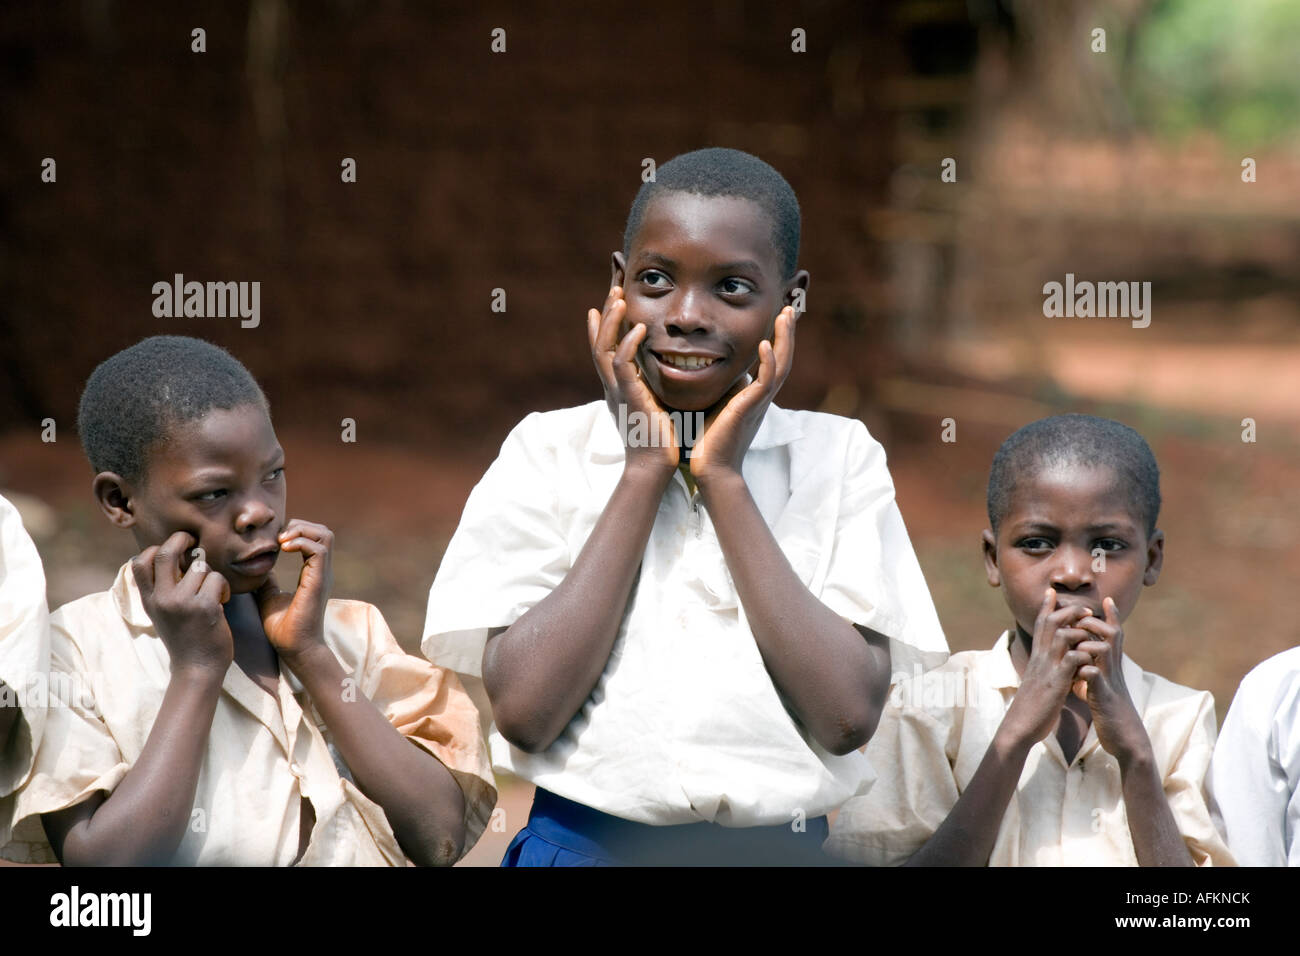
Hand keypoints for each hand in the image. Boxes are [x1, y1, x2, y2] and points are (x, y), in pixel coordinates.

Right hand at [131, 531, 232, 676]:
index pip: (139, 562)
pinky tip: (222, 602)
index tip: (171, 548)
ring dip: (211, 575)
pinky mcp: (205, 607)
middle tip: (192, 540)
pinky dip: (225, 588)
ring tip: (213, 592)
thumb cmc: (185, 637)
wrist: (198, 667)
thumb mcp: (162, 612)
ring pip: (201, 566)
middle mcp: (162, 599)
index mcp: (149, 600)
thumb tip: (172, 553)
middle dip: (181, 539)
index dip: (155, 548)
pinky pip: (218, 579)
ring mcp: (183, 603)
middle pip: (166, 553)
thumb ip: (161, 588)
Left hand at [254, 519, 333, 662]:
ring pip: (325, 535)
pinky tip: (284, 549)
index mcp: (313, 574)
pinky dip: (301, 542)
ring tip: (282, 541)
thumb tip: (258, 570)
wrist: (295, 649)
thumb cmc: (284, 629)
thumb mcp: (269, 597)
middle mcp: (321, 571)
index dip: (296, 532)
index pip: (315, 539)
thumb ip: (268, 582)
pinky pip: (318, 549)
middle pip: (323, 531)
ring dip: (302, 531)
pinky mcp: (319, 581)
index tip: (275, 541)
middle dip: (300, 526)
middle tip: (279, 537)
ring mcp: (322, 575)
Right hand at [587, 285, 678, 471]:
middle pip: (600, 342)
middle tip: (613, 288)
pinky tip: (639, 328)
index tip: (610, 301)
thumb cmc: (661, 439)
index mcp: (618, 387)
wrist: (654, 466)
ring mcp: (617, 391)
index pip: (607, 349)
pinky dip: (628, 345)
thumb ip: (657, 386)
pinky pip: (622, 366)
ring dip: (611, 322)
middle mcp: (612, 386)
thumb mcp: (657, 404)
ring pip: (604, 349)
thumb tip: (676, 369)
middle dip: (606, 314)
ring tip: (618, 297)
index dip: (607, 325)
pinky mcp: (628, 398)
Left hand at [689, 306, 796, 486]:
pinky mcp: (751, 408)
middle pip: (784, 358)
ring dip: (784, 340)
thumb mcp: (719, 403)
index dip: (778, 339)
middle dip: (787, 333)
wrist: (711, 467)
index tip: (779, 317)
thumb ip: (726, 387)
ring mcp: (759, 402)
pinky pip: (766, 382)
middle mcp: (762, 396)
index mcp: (755, 394)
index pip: (773, 360)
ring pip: (782, 365)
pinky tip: (765, 344)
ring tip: (785, 316)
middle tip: (789, 309)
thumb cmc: (711, 439)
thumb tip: (721, 369)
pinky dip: (768, 362)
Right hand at [1000, 589, 1093, 747]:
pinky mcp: (1057, 683)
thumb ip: (1046, 668)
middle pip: (1050, 623)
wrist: (1020, 726)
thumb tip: (1053, 662)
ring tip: (1092, 629)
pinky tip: (1093, 655)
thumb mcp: (1037, 681)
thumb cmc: (1030, 707)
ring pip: (1062, 636)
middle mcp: (1040, 658)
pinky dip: (1085, 653)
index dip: (1045, 607)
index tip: (1052, 592)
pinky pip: (1073, 659)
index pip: (1039, 625)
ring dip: (1079, 629)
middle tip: (1084, 609)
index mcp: (1036, 657)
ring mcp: (1048, 669)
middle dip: (1067, 611)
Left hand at [1076, 597, 1149, 765]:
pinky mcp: (1104, 698)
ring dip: (1091, 642)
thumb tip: (1083, 665)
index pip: (1113, 635)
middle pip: (1113, 636)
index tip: (1106, 597)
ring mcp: (1110, 683)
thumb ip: (1093, 673)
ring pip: (1106, 653)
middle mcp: (1114, 670)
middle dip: (1098, 622)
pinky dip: (1087, 670)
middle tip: (1084, 615)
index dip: (1110, 617)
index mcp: (1111, 666)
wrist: (1126, 740)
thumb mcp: (1101, 688)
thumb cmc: (1111, 713)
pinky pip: (1096, 679)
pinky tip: (1078, 667)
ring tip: (1079, 637)